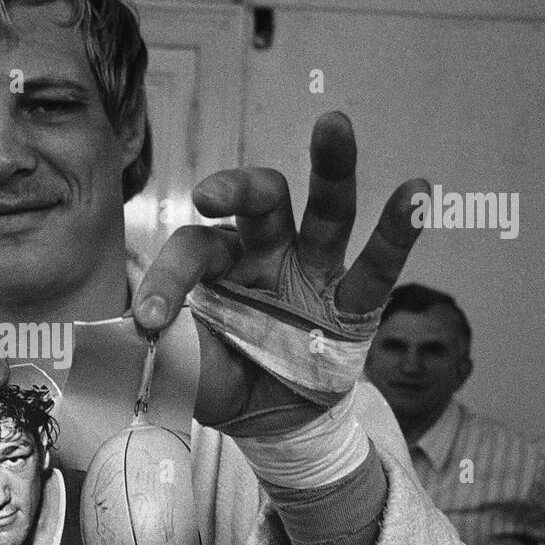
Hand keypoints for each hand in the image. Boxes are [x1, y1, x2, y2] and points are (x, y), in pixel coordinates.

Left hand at [131, 111, 428, 432]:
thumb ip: (164, 348)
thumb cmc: (222, 377)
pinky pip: (378, 266)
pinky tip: (418, 192)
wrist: (270, 419)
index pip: (195, 248)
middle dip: (237, 188)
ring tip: (334, 124)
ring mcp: (316, 271)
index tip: (151, 319)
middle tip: (211, 195)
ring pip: (327, 210)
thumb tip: (126, 340)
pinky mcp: (354, 304)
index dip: (170, 279)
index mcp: (221, 263)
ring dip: (333, 167)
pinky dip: (399, 231)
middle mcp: (269, 253)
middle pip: (259, 201)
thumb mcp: (184, 365)